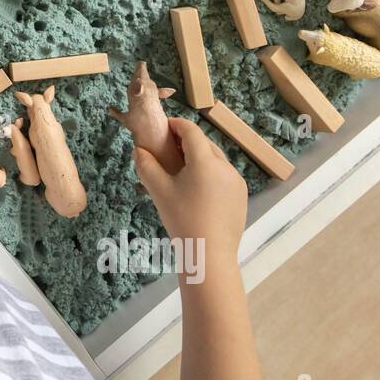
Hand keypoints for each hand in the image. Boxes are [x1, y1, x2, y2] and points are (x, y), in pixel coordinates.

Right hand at [134, 117, 247, 267]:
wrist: (210, 254)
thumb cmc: (182, 220)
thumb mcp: (159, 192)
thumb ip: (146, 166)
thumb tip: (139, 150)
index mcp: (205, 161)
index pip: (191, 131)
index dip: (176, 125)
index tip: (162, 129)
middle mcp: (225, 166)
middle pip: (204, 144)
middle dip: (186, 143)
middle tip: (167, 153)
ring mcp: (236, 181)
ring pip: (215, 160)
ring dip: (198, 159)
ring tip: (181, 175)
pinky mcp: (241, 195)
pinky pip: (223, 176)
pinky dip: (210, 175)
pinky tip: (197, 193)